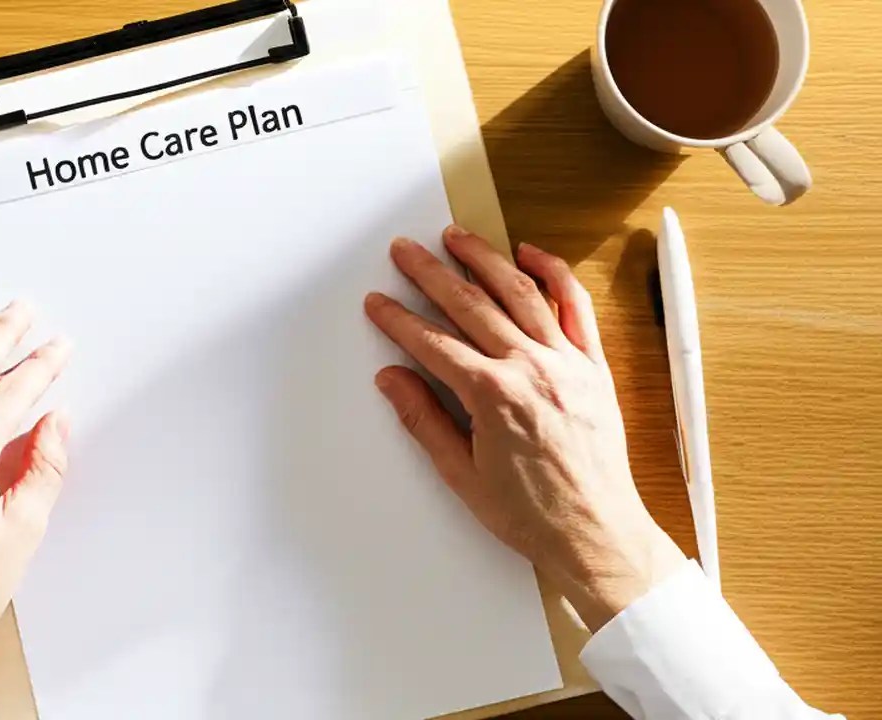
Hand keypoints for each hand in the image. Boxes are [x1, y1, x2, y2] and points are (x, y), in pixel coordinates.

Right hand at [365, 227, 685, 631]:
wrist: (596, 533)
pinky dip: (554, 273)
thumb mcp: (462, 475)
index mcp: (493, 396)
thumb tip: (393, 380)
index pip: (432, 342)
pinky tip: (531, 255)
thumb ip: (425, 419)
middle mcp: (530, 369)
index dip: (398, 319)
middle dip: (431, 273)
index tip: (379, 303)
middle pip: (469, 305)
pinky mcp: (593, 367)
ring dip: (484, 258)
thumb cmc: (534, 514)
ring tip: (457, 237)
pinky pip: (574, 306)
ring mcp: (566, 363)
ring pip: (519, 292)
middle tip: (405, 252)